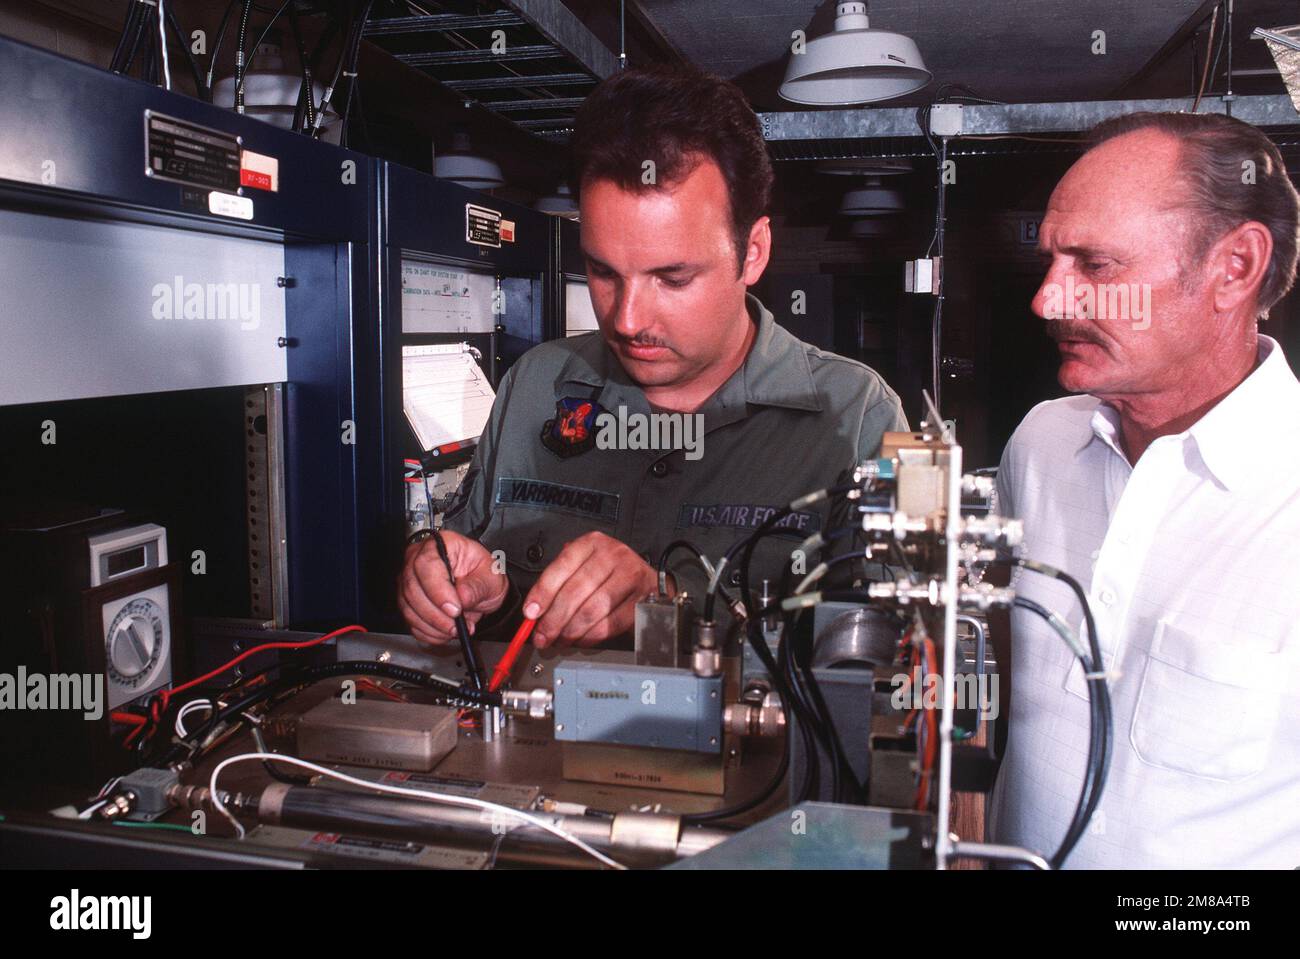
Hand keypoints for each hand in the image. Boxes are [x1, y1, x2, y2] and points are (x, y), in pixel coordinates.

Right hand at [398, 531, 508, 645]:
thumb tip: (462, 598)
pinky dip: (428, 632)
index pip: (426, 565)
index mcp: (441, 544)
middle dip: (436, 614)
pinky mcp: (408, 601)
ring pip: (408, 607)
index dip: (438, 591)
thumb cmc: (483, 574)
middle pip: (412, 588)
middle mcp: (418, 559)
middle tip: (456, 625)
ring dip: (432, 626)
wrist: (481, 587)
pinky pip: (410, 621)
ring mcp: (409, 580)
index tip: (455, 609)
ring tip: (454, 630)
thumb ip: (476, 586)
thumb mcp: (490, 576)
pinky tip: (444, 632)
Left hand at [522, 531, 658, 648]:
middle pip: (576, 591)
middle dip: (554, 619)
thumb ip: (558, 581)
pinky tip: (580, 639)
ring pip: (592, 610)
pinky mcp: (641, 600)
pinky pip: (610, 624)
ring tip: (560, 640)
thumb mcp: (583, 564)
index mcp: (592, 543)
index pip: (562, 566)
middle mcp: (613, 555)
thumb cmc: (609, 573)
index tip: (531, 613)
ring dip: (571, 631)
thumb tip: (534, 611)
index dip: (543, 593)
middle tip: (543, 635)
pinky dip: (590, 637)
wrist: (646, 582)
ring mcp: (630, 577)